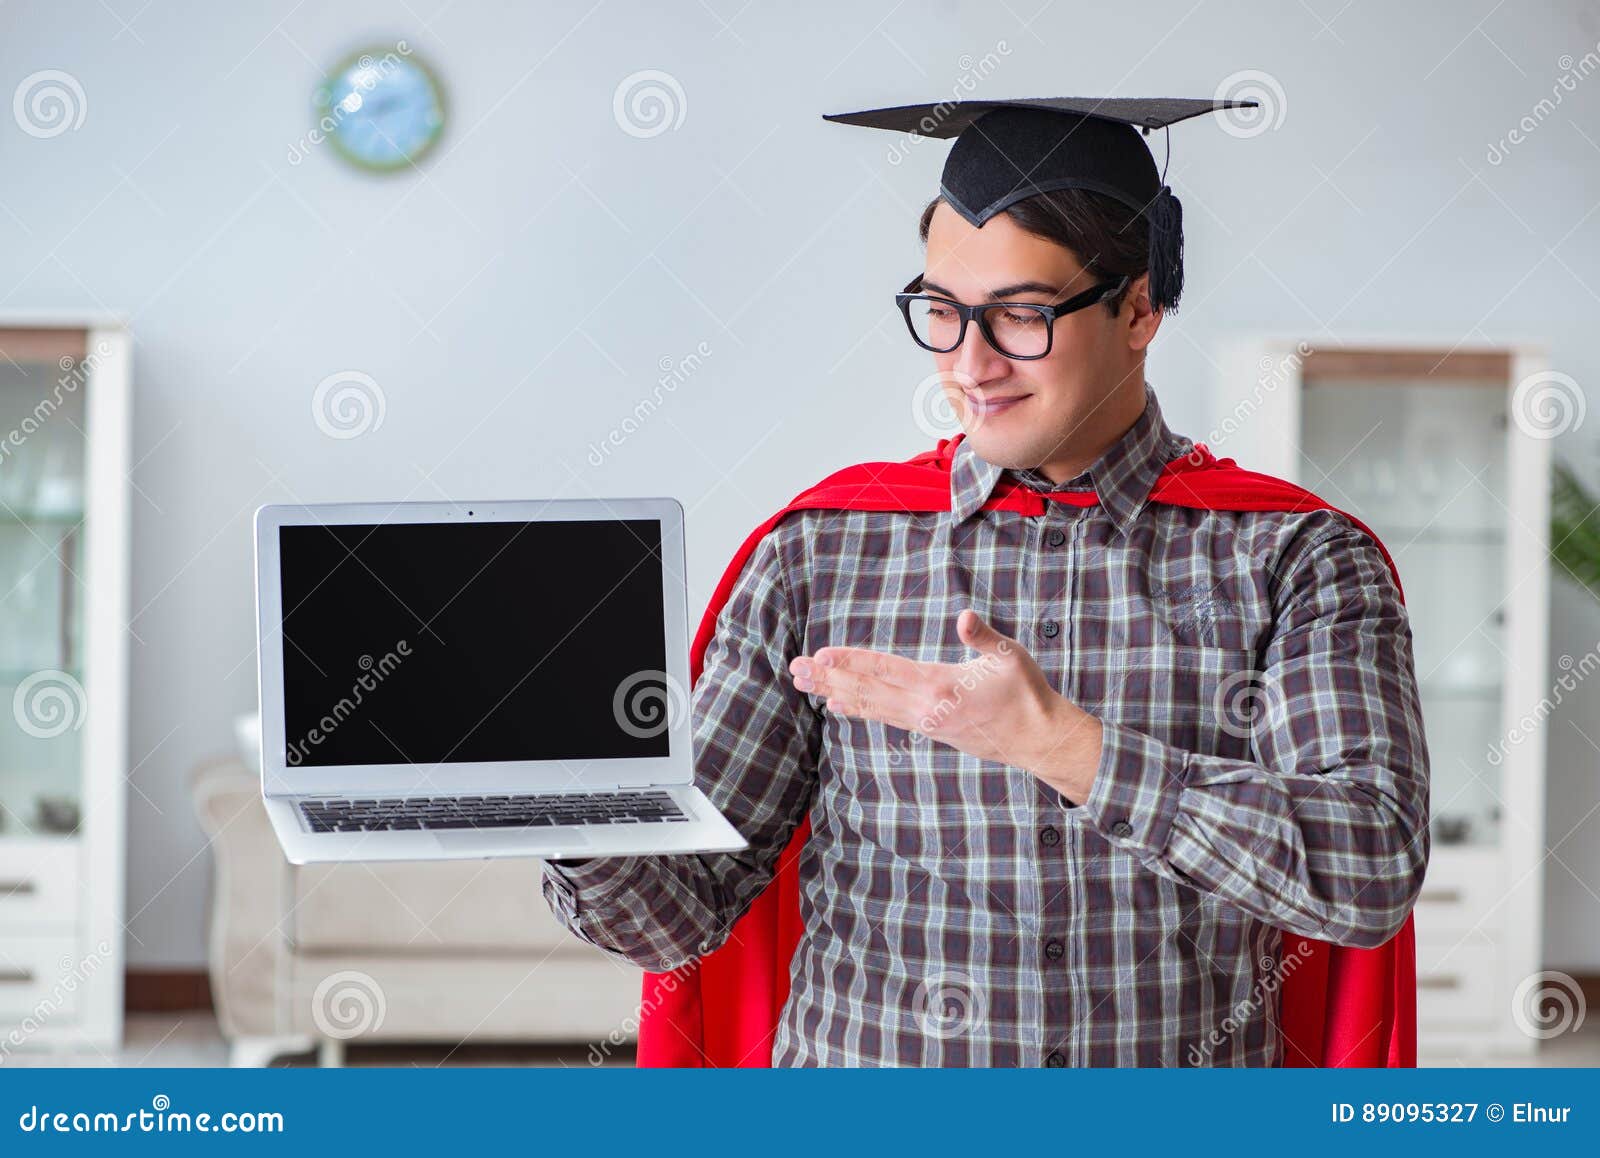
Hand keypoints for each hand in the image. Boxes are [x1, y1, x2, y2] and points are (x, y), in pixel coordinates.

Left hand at [787, 609, 1104, 802]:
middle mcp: (925, 707)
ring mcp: (924, 721)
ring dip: (835, 693)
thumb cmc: (1027, 693)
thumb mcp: (1009, 656)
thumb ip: (983, 635)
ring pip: (870, 705)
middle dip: (829, 679)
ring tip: (804, 686)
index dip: (851, 662)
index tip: (821, 656)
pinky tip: (836, 707)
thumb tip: (964, 616)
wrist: (1038, 740)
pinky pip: (884, 717)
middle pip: (867, 690)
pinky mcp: (928, 729)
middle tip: (795, 670)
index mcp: (940, 685)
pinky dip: (858, 710)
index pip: (885, 670)